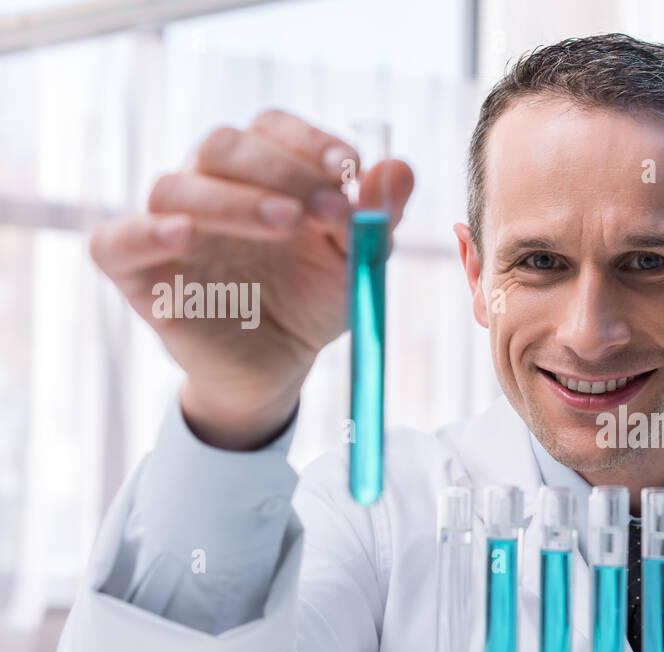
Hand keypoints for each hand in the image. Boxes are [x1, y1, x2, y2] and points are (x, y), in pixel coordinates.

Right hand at [88, 109, 414, 448]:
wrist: (281, 365)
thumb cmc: (311, 300)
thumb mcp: (356, 260)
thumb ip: (377, 216)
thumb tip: (400, 169)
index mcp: (260, 172)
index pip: (271, 130)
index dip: (308, 141)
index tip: (350, 166)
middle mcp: (208, 187)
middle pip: (223, 146)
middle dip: (283, 171)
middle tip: (332, 211)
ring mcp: (168, 226)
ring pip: (175, 187)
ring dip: (236, 200)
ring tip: (289, 224)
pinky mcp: (138, 274)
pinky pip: (117, 242)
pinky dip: (145, 232)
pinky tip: (184, 235)